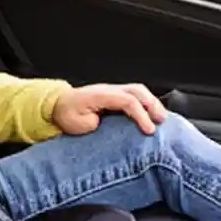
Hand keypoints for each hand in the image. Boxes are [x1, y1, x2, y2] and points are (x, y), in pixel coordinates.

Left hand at [52, 83, 167, 135]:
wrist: (58, 104)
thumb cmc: (68, 114)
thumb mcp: (77, 123)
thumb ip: (94, 124)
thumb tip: (109, 125)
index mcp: (101, 95)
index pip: (127, 101)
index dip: (141, 115)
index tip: (149, 130)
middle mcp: (109, 89)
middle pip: (137, 91)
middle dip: (152, 105)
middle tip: (162, 122)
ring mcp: (112, 90)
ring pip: (138, 90)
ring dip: (152, 103)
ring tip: (161, 118)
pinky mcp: (114, 95)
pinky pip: (134, 95)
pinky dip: (146, 103)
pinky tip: (152, 114)